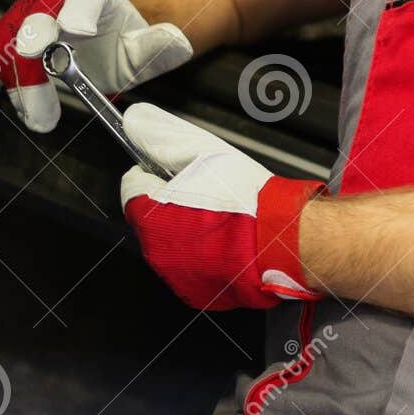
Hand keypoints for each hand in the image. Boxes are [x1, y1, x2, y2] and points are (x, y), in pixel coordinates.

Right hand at [0, 0, 192, 131]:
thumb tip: (178, 42)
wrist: (100, 46)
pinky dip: (13, 88)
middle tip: (40, 73)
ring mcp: (29, 22)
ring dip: (20, 77)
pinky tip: (30, 111)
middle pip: (36, 16)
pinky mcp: (14, 46)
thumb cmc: (120, 41)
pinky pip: (3, 64)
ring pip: (11, 41)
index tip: (77, 31)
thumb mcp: (146, 47)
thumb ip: (160, 46)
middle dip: (34, 42)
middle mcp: (55, 2)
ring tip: (40, 111)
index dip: (78, 10)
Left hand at [119, 102, 323, 309]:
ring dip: (186, 228)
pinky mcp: (195, 293)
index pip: (133, 185)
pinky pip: (189, 267)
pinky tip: (225, 240)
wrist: (280, 241)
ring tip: (221, 217)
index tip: (178, 171)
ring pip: (170, 242)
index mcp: (149, 215)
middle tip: (207, 192)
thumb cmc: (246, 199)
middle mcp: (155, 251)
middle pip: (150, 216)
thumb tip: (134, 121)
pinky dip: (202, 254)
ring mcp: (174, 276)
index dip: (156, 172)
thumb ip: (161, 135)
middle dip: (171, 202)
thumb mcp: (203, 151)